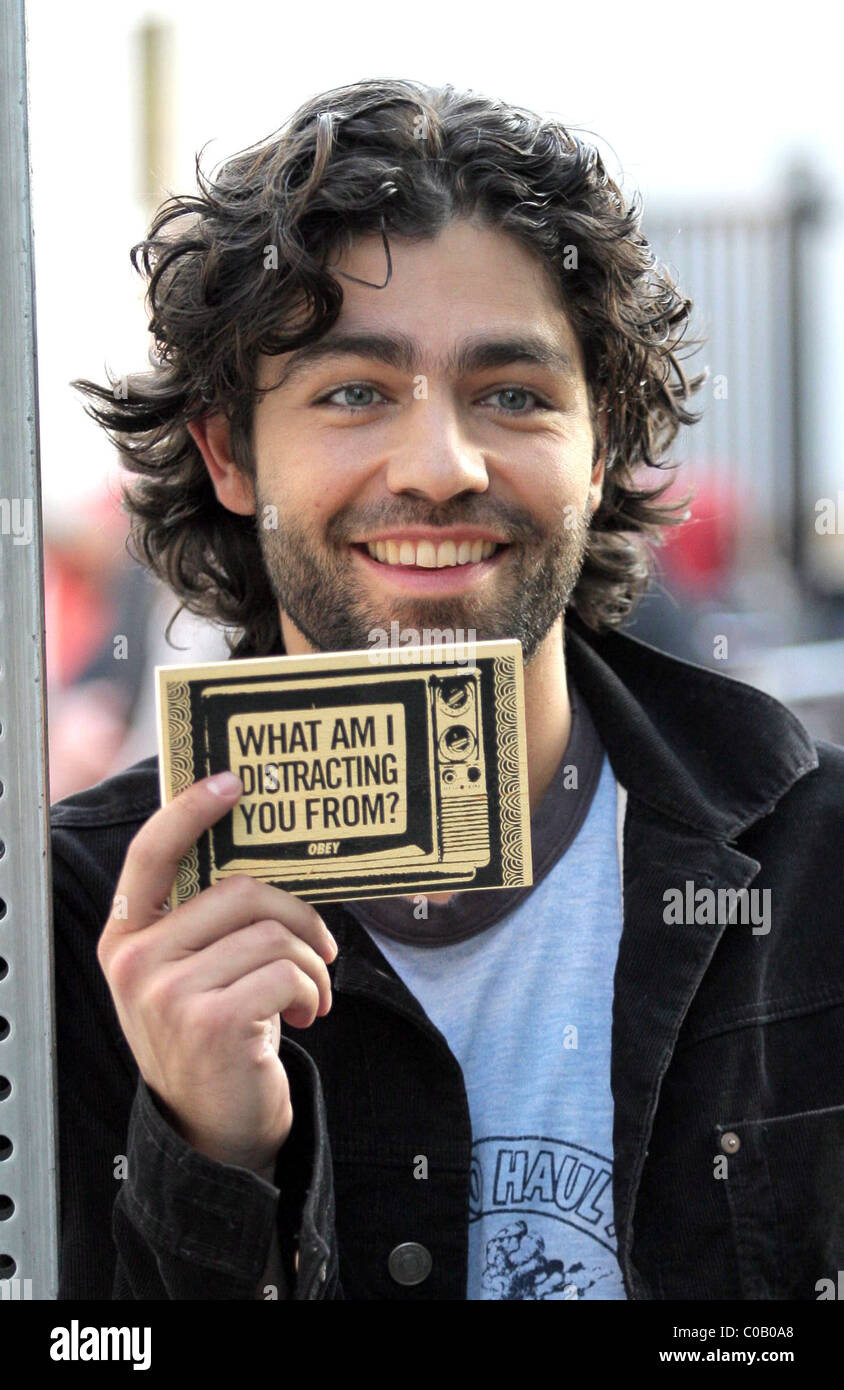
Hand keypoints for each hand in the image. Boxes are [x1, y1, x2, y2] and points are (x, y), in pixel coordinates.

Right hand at [97, 771, 336, 1172]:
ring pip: (273, 934)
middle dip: (298, 918)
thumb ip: (205, 922)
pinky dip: (312, 990)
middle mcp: (136, 960)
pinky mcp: (208, 1022)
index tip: (231, 782)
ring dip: (312, 965)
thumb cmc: (215, 1038)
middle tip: (319, 950)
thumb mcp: (192, 973)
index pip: (151, 854)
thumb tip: (262, 862)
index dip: (190, 810)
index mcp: (127, 937)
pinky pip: (286, 973)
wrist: (214, 1131)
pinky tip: (307, 1016)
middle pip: (241, 891)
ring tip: (310, 994)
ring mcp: (167, 992)